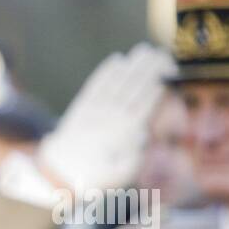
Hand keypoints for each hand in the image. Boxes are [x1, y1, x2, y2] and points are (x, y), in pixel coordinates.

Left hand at [38, 43, 174, 193]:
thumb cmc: (95, 178)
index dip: (159, 85)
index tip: (170, 71)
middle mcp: (110, 117)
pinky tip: (116, 59)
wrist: (57, 175)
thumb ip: (135, 156)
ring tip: (143, 50)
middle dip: (149, 69)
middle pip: (134, 88)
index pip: (146, 103)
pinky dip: (105, 72)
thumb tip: (143, 133)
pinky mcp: (79, 108)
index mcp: (124, 133)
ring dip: (131, 65)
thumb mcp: (121, 175)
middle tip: (162, 52)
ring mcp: (94, 110)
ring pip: (117, 82)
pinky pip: (95, 86)